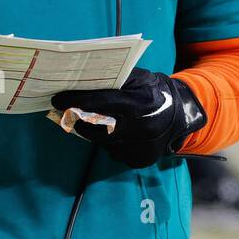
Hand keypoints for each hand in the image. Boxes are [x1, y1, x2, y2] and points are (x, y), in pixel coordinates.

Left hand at [50, 68, 206, 167]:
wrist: (180, 115)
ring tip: (102, 121)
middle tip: (68, 113)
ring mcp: (141, 147)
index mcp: (140, 103)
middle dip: (78, 121)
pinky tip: (121, 133)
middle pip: (96, 129)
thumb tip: (81, 81)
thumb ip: (114, 80)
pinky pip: (114, 152)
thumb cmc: (154, 91)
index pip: (100, 103)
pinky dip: (111, 143)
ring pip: (103, 142)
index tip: (57, 100)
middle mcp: (141, 128)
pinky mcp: (139, 160)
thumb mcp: (138, 78)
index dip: (76, 102)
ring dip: (96, 132)